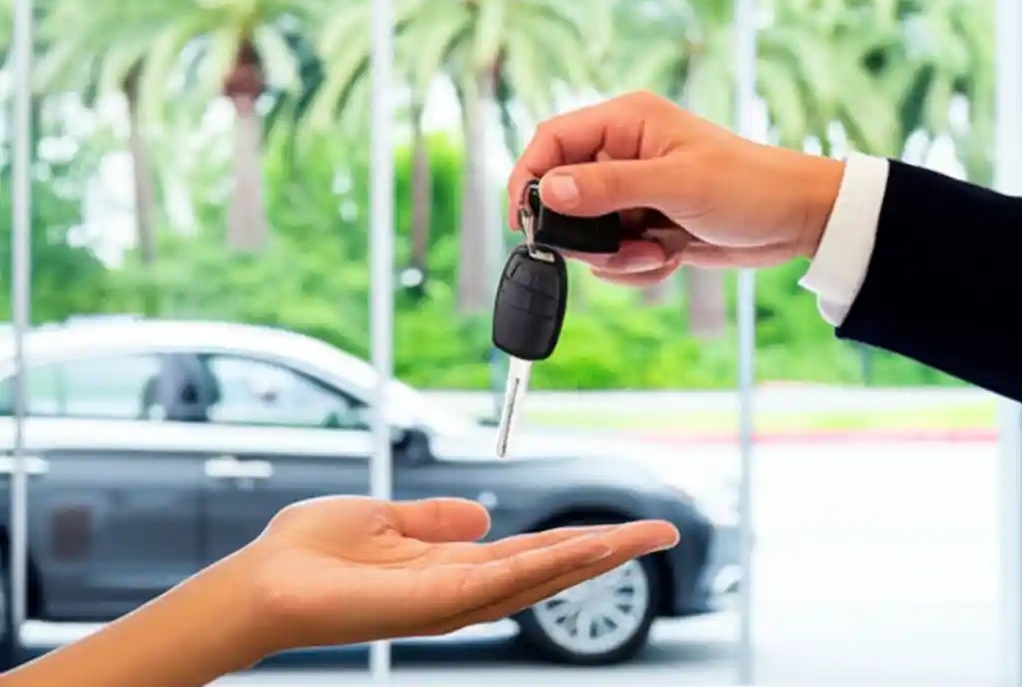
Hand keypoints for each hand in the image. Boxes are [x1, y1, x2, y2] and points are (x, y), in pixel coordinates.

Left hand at [237, 496, 678, 656]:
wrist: (262, 583)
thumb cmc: (308, 554)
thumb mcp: (384, 516)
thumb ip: (434, 517)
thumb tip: (480, 513)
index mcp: (453, 568)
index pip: (533, 553)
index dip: (582, 541)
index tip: (627, 528)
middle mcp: (463, 591)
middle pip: (551, 568)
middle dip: (609, 552)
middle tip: (663, 532)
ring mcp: (452, 601)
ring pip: (540, 576)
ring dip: (594, 557)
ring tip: (643, 538)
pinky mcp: (435, 604)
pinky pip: (502, 579)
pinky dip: (548, 564)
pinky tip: (586, 549)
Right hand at [508, 91, 844, 285]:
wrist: (797, 222)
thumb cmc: (748, 188)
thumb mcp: (678, 185)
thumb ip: (610, 187)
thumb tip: (551, 191)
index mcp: (627, 122)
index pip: (552, 140)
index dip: (530, 178)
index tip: (523, 221)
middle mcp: (624, 153)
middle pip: (565, 195)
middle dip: (585, 235)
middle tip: (616, 250)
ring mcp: (635, 192)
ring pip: (588, 234)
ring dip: (615, 256)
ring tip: (658, 253)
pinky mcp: (647, 225)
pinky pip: (615, 254)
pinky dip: (635, 267)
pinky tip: (670, 259)